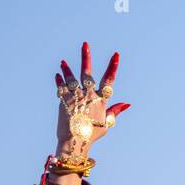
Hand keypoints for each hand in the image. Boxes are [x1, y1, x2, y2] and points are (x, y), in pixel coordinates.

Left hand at [54, 42, 129, 160]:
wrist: (75, 140)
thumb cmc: (92, 134)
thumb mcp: (107, 124)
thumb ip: (115, 111)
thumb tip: (127, 103)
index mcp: (101, 101)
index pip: (109, 80)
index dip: (113, 66)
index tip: (116, 55)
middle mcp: (88, 95)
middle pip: (87, 72)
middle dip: (86, 57)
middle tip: (85, 45)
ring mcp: (75, 96)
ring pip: (71, 77)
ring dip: (67, 68)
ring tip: (63, 62)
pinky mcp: (63, 99)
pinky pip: (60, 86)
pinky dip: (59, 80)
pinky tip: (57, 74)